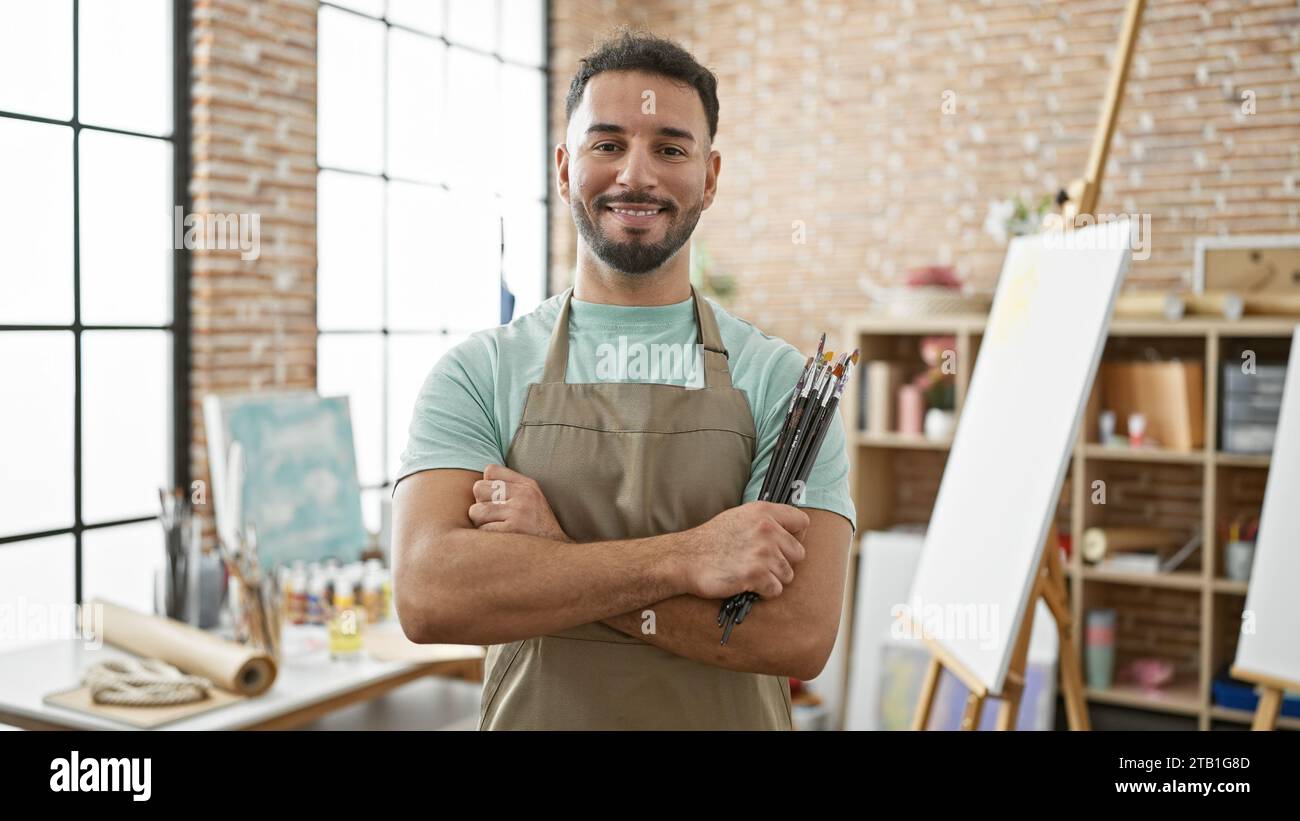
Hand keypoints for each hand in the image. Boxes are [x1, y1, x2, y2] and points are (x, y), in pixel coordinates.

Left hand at [467, 464, 571, 541]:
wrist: (556, 558)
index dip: (487, 486)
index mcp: (528, 485)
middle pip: (478, 488)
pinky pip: (482, 530)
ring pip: (475, 511)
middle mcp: (524, 495)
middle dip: (481, 504)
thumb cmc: (537, 530)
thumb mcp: (533, 501)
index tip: (495, 500)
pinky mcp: (512, 531)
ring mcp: (518, 513)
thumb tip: (476, 486)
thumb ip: (510, 487)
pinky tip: (499, 541)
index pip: (490, 471)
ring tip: (495, 530)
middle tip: (494, 518)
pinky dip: (486, 538)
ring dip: (480, 523)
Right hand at [672, 502, 808, 600]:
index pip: (802, 522)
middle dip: (783, 562)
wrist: (685, 558)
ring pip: (788, 574)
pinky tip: (748, 584)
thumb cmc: (711, 540)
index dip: (796, 536)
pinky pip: (776, 590)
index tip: (784, 545)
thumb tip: (788, 530)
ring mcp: (762, 552)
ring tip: (751, 574)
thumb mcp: (739, 517)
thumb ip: (764, 520)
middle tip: (763, 564)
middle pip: (799, 553)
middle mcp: (767, 529)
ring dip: (772, 578)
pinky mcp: (756, 574)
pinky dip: (763, 592)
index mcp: (764, 511)